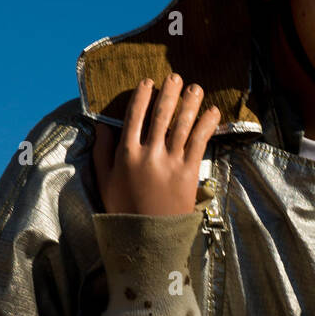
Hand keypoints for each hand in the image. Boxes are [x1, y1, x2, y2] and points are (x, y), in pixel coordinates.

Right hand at [92, 74, 221, 215]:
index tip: (148, 82)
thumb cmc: (124, 210)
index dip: (143, 96)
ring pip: (182, 124)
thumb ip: (103, 152)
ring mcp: (170, 162)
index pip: (134, 115)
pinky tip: (212, 112)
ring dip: (190, 102)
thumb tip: (102, 126)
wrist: (147, 238)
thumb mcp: (104, 181)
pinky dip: (206, 124)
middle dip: (169, 92)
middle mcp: (149, 154)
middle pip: (161, 114)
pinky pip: (199, 142)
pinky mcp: (188, 173)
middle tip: (175, 77)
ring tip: (196, 87)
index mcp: (126, 153)